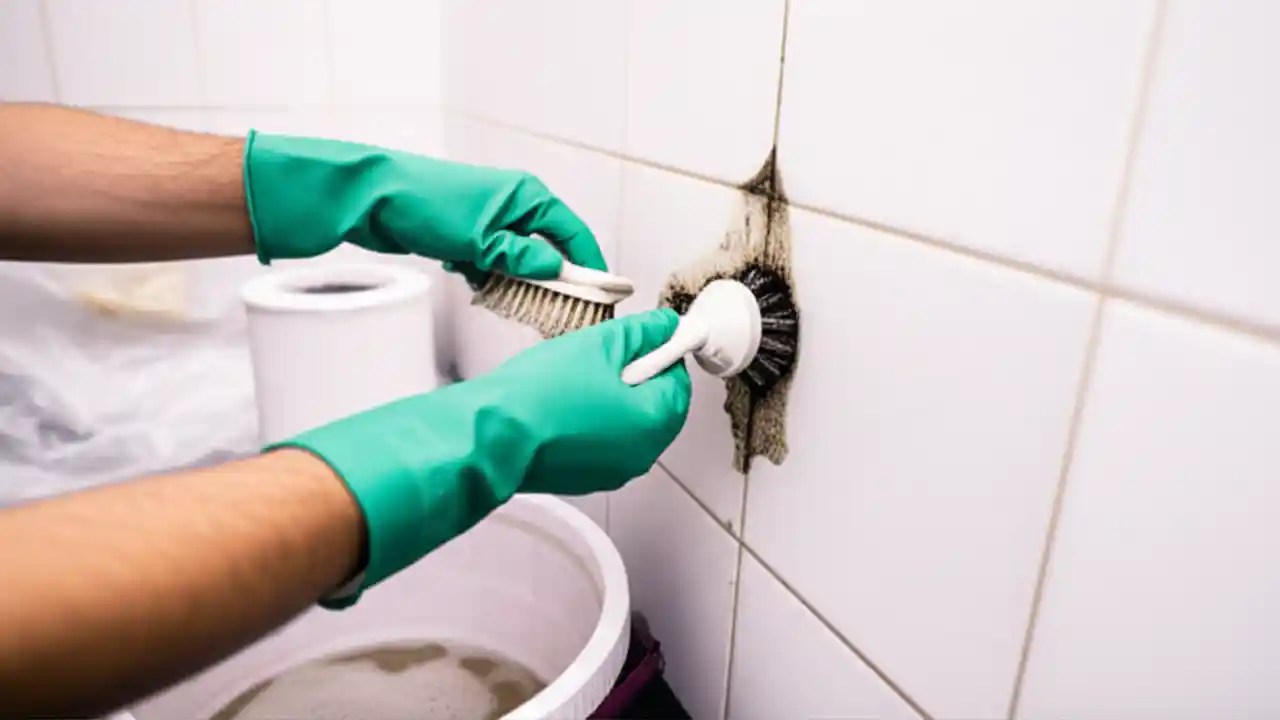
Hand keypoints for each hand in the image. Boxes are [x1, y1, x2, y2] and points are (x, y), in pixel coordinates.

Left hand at [243, 131, 605, 283]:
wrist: (372, 198)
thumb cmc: (427, 205)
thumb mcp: (481, 239)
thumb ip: (521, 259)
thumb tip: (557, 272)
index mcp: (527, 196)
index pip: (574, 234)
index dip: (590, 266)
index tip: (604, 298)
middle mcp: (515, 206)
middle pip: (548, 251)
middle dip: (550, 282)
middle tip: (557, 313)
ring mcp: (491, 221)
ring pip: (518, 262)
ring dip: (512, 282)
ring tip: (501, 296)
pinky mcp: (469, 235)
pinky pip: (493, 264)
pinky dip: (486, 277)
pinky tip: (470, 280)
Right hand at [274, 309, 690, 603]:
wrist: (493, 434)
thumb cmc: (541, 392)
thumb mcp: (599, 344)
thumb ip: (641, 332)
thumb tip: (665, 325)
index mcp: (654, 423)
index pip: (678, 381)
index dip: (663, 353)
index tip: (645, 336)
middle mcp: (641, 455)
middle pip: (657, 406)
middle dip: (639, 376)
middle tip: (607, 352)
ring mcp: (612, 472)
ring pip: (628, 425)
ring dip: (615, 398)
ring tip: (581, 374)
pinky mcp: (583, 478)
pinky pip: (602, 442)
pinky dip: (593, 421)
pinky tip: (565, 401)